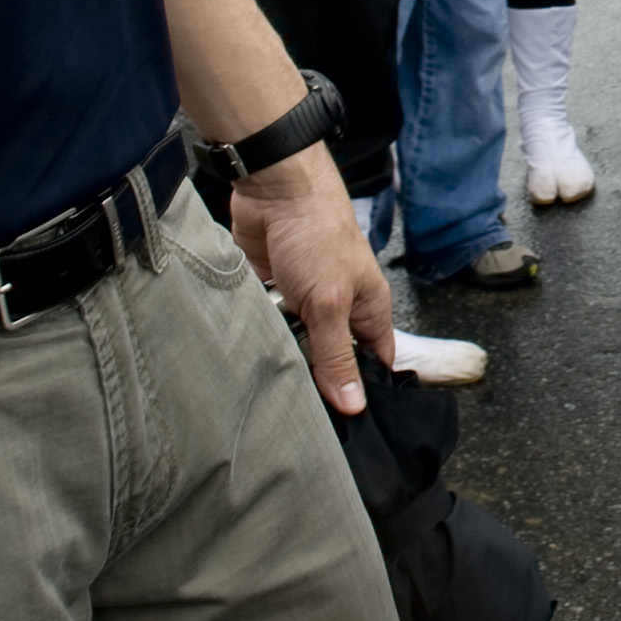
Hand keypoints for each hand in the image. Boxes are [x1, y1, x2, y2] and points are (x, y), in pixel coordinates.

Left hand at [230, 157, 393, 414]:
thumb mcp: (330, 303)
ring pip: (295, 347)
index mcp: (367, 311)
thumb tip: (354, 406)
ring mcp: (304, 302)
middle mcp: (338, 309)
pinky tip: (247, 355)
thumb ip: (337, 356)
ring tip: (268, 387)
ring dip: (282, 357)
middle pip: (330, 360)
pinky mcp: (272, 294)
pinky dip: (258, 337)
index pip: (374, 364)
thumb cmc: (317, 234)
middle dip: (315, 381)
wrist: (274, 191)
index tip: (345, 429)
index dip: (362, 392)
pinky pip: (268, 329)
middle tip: (298, 416)